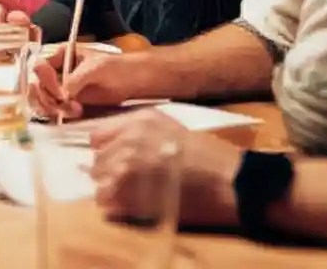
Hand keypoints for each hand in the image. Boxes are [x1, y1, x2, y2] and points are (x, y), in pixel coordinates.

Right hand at [31, 48, 133, 119]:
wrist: (134, 81)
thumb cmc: (117, 67)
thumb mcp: (96, 68)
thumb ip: (76, 79)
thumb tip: (62, 94)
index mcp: (60, 55)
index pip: (39, 68)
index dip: (46, 81)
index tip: (60, 92)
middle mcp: (57, 71)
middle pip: (38, 86)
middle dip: (49, 98)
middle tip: (65, 104)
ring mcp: (62, 88)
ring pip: (43, 101)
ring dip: (55, 108)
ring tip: (76, 109)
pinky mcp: (69, 103)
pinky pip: (55, 111)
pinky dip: (62, 115)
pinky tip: (78, 112)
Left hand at [86, 109, 242, 226]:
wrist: (229, 181)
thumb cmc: (208, 156)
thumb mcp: (171, 129)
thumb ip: (139, 133)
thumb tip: (112, 146)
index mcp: (140, 121)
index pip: (98, 135)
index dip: (106, 150)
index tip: (115, 159)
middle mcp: (129, 139)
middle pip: (97, 160)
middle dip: (108, 172)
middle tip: (127, 181)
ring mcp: (127, 165)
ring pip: (99, 181)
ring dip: (110, 189)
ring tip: (130, 195)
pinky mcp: (131, 192)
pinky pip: (106, 200)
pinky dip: (114, 205)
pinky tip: (131, 205)